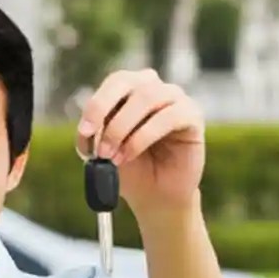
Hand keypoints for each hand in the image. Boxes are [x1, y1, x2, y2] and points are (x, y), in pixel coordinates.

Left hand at [76, 68, 205, 215]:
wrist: (156, 196)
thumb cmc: (132, 169)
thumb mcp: (104, 149)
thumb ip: (95, 133)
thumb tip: (87, 129)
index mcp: (132, 90)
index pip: (115, 82)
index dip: (97, 104)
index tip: (85, 132)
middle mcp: (154, 88)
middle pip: (128, 82)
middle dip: (106, 113)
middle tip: (97, 146)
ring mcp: (176, 99)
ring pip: (147, 97)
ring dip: (122, 129)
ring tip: (113, 157)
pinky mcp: (193, 116)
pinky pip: (168, 117)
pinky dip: (142, 137)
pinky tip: (129, 154)